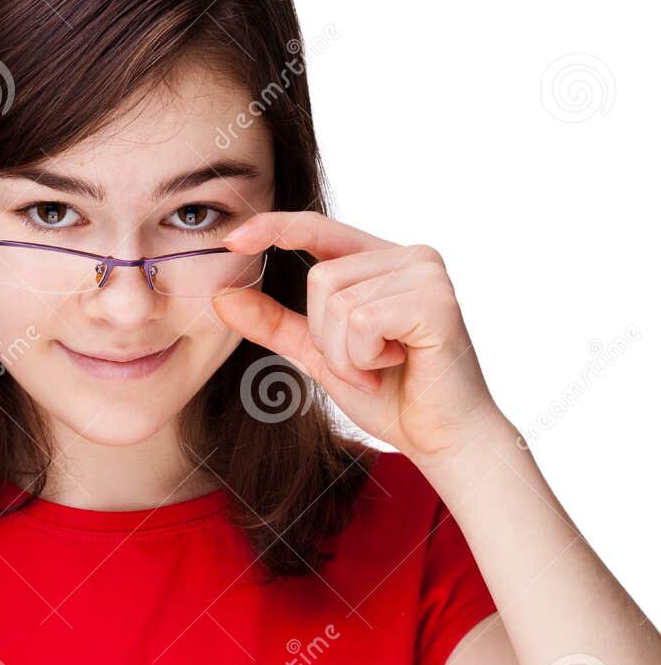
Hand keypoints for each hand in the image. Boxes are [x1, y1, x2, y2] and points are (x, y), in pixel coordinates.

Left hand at [213, 210, 502, 462]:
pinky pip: (363, 322)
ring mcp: (426, 272)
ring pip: (338, 303)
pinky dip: (365, 357)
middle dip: (327, 338)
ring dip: (347, 355)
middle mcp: (410, 255)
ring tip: (383, 369)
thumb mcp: (320, 355)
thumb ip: (276, 324)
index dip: (274, 228)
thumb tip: (222, 298)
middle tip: (366, 366)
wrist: (442, 437)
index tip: (232, 240)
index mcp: (382, 260)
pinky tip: (399, 365)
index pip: (319, 228)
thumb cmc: (391, 395)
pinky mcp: (436, 299)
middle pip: (321, 278)